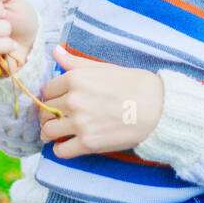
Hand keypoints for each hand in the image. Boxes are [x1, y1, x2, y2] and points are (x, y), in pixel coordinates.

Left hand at [38, 46, 163, 157]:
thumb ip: (76, 62)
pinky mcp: (89, 143)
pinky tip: (68, 145)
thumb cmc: (133, 84)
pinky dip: (60, 150)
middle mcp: (74, 100)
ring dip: (50, 133)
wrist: (158, 107)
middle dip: (49, 115)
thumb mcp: (103, 67)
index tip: (58, 101)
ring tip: (58, 134)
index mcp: (75, 78)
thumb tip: (56, 51)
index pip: (47, 90)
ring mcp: (80, 123)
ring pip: (48, 132)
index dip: (51, 97)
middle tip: (57, 118)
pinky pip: (61, 151)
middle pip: (45, 111)